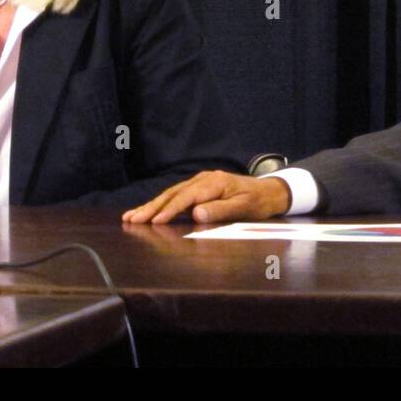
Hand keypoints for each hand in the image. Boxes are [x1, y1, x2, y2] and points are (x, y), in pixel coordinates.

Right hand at [122, 171, 292, 224]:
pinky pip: (176, 195)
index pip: (187, 197)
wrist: (269, 191)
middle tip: (131, 219)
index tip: (154, 221)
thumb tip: (196, 213)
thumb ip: (221, 210)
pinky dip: (161, 203)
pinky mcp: (199, 187)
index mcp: (214, 182)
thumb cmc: (258, 202)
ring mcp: (201, 181)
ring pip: (171, 193)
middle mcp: (204, 179)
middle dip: (151, 207)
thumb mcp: (244, 207)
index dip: (170, 209)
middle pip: (174, 193)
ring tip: (130, 216)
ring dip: (151, 205)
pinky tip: (149, 211)